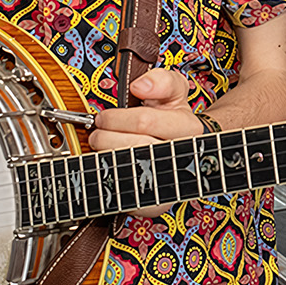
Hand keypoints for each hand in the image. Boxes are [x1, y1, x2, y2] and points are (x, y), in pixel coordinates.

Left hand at [91, 68, 212, 216]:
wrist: (186, 153)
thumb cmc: (174, 120)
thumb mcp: (174, 92)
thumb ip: (160, 80)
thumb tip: (140, 86)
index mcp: (188, 128)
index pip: (145, 121)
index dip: (116, 118)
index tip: (104, 117)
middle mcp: (182, 157)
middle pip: (132, 146)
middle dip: (105, 137)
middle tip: (97, 132)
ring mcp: (170, 183)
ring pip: (126, 170)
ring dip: (104, 156)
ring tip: (100, 147)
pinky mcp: (156, 204)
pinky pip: (125, 196)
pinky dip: (110, 181)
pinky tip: (109, 169)